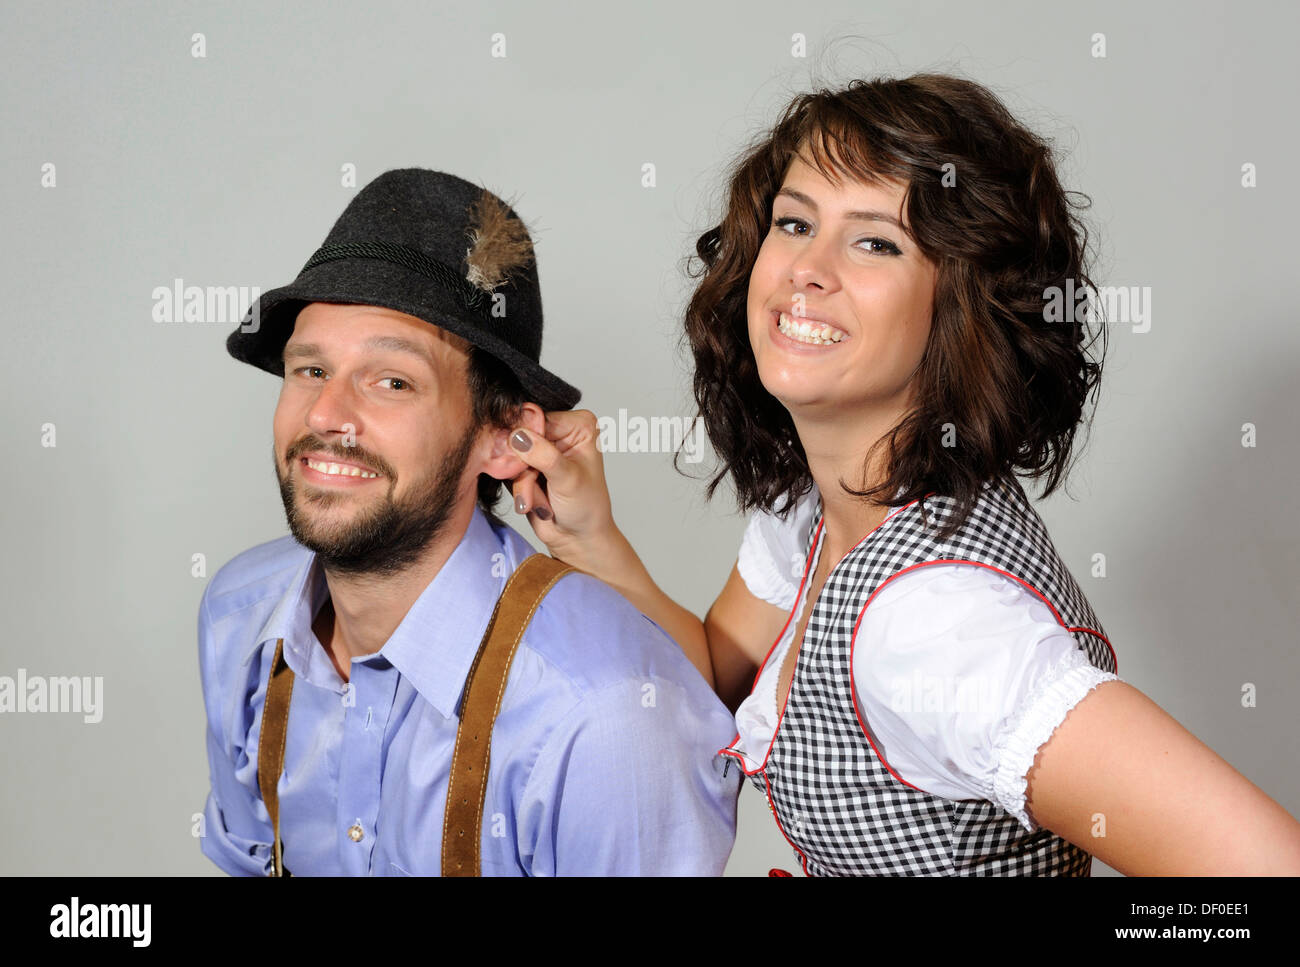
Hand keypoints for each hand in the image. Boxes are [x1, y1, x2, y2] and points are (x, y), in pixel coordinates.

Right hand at [506, 410, 614, 563]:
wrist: (577, 538)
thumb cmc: (586, 507)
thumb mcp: (569, 479)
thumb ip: (544, 456)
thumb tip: (518, 436)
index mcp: (578, 424)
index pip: (539, 418)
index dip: (528, 439)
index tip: (528, 463)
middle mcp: (559, 431)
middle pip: (520, 435)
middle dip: (524, 467)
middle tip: (536, 488)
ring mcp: (540, 448)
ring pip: (511, 454)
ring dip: (522, 483)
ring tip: (540, 502)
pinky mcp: (526, 466)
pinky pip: (507, 469)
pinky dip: (518, 489)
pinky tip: (533, 503)